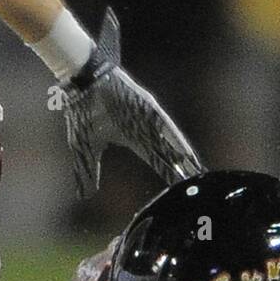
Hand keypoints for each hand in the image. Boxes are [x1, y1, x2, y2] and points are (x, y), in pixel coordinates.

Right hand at [64, 9, 202, 194]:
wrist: (82, 84)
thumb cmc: (83, 112)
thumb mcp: (85, 149)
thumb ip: (87, 172)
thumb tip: (83, 196)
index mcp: (133, 138)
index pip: (155, 159)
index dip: (168, 173)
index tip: (180, 188)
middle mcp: (144, 128)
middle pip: (168, 152)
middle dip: (181, 168)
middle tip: (196, 183)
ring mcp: (147, 117)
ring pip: (169, 140)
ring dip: (182, 156)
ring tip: (196, 171)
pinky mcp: (146, 106)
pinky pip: (164, 125)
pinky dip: (174, 139)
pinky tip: (185, 152)